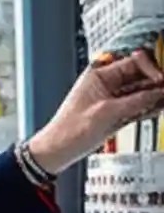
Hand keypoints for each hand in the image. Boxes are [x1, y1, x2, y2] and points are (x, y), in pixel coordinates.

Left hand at [28, 48, 163, 173]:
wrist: (59, 150)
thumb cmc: (71, 130)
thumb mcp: (107, 112)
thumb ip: (136, 101)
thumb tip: (159, 92)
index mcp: (99, 76)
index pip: (133, 62)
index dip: (151, 69)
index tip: (161, 80)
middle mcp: (107, 84)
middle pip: (141, 76)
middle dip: (157, 83)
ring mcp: (113, 99)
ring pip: (142, 92)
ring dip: (156, 95)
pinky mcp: (118, 113)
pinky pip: (139, 106)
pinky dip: (150, 107)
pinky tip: (159, 108)